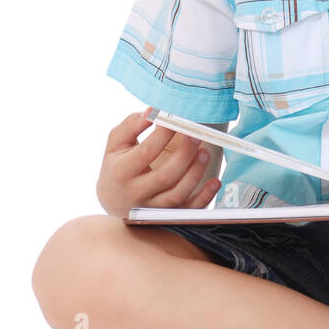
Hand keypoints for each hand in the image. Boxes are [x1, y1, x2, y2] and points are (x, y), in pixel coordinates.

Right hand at [96, 110, 220, 217]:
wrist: (113, 200)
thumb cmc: (117, 166)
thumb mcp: (116, 145)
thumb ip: (131, 126)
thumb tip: (152, 112)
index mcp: (121, 172)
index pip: (146, 152)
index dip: (164, 134)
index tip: (174, 119)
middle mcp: (137, 193)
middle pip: (166, 176)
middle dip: (185, 153)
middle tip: (196, 135)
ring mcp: (153, 208)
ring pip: (179, 194)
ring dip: (196, 173)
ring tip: (204, 152)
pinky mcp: (168, 216)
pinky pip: (190, 210)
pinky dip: (205, 197)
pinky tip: (215, 181)